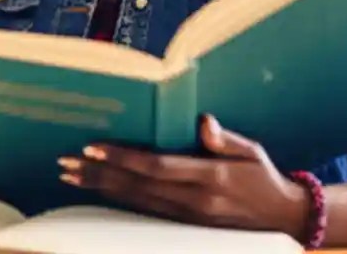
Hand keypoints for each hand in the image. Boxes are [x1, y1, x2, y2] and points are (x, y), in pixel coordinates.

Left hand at [58, 114, 310, 237]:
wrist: (282, 218)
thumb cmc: (263, 176)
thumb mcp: (252, 152)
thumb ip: (227, 138)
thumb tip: (204, 121)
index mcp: (210, 178)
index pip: (156, 167)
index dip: (122, 158)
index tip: (93, 147)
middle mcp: (193, 201)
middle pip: (136, 186)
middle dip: (98, 174)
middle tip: (64, 163)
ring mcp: (186, 217)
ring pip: (134, 201)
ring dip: (100, 188)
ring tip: (69, 176)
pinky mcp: (182, 225)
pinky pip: (142, 211)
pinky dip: (116, 200)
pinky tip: (97, 191)